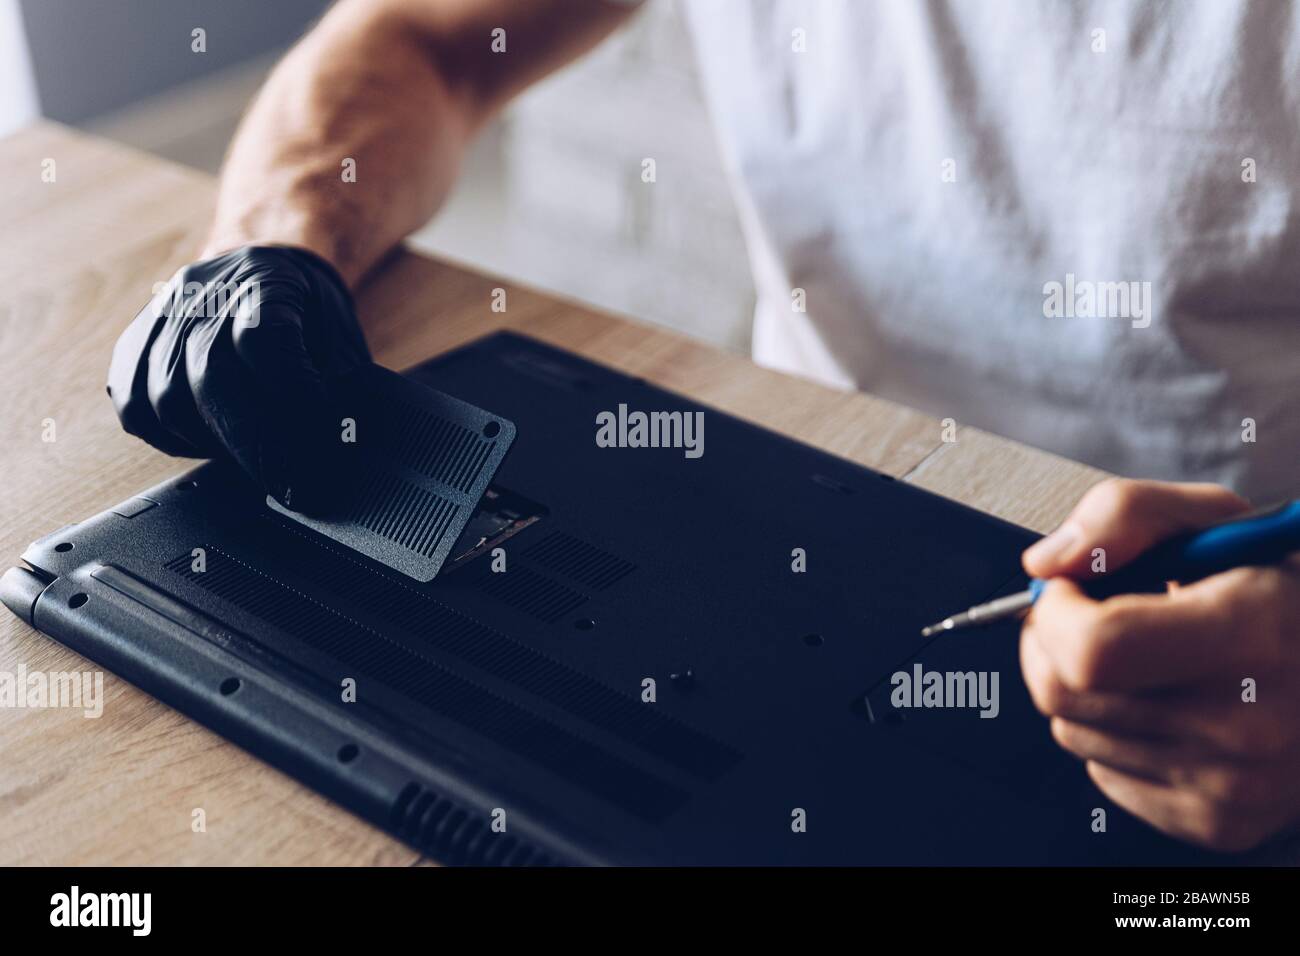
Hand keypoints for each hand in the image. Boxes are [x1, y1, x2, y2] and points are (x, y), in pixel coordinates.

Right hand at [107, 245, 369, 512]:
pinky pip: (136, 407)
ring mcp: (160, 315)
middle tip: (288, 482)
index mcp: (263, 277)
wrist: (266, 270)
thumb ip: (341, 386)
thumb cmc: (312, 315)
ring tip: (253, 459)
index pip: (262, 338)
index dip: (291, 396)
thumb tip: (341, 443)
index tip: (317, 442)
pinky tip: (209, 444)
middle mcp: (202, 290)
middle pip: (208, 374)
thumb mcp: (341, 337)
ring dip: (213, 444)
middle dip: (254, 442)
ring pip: (165, 397)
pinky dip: (172, 440)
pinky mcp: (134, 344)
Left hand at [1020, 478, 1299, 851]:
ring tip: (1142, 659)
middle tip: (1082, 616)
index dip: (1055, 612)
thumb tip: (1045, 565)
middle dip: (1048, 643)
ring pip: (1072, 732)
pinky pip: (1105, 774)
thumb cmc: (1282, 597)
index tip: (1067, 590)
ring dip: (1082, 687)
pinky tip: (1162, 703)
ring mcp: (1233, 785)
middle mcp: (1245, 724)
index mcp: (1250, 636)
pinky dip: (1112, 734)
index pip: (1093, 648)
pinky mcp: (1219, 823)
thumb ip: (1125, 515)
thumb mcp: (1220, 523)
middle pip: (1066, 694)